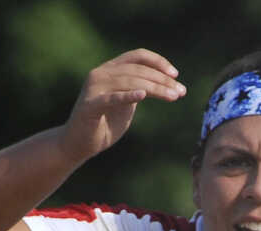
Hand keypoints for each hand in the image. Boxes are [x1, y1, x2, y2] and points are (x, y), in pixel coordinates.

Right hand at [59, 49, 185, 163]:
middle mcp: (101, 73)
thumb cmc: (105, 123)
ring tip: (172, 96)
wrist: (79, 143)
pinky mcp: (90, 105)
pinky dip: (127, 95)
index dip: (158, 62)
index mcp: (111, 70)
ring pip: (129, 82)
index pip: (137, 56)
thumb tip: (164, 84)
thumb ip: (139, 90)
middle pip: (137, 70)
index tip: (175, 75)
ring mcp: (94, 88)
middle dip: (162, 80)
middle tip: (181, 91)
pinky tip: (142, 95)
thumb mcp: (127, 103)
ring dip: (154, 88)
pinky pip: (111, 98)